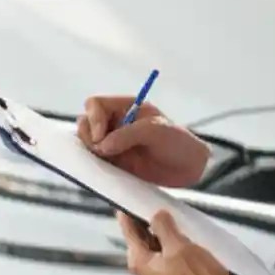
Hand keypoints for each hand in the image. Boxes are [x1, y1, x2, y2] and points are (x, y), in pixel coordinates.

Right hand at [76, 95, 210, 186]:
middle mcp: (116, 123)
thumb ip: (128, 135)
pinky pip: (96, 162)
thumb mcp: (156, 131)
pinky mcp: (115, 163)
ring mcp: (114, 143)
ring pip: (87, 143)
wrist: (190, 167)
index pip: (96, 104)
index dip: (93, 118)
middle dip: (87, 135)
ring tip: (106, 160)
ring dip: (89, 151)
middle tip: (100, 150)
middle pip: (85, 122)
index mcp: (126, 107)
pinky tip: (104, 171)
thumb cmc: (178, 141)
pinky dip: (94, 165)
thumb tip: (101, 145)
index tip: (100, 136)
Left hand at [118, 210, 242, 274]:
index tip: (127, 206)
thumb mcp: (180, 245)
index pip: (129, 235)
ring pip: (154, 259)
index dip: (128, 217)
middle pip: (141, 247)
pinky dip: (169, 256)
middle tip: (154, 212)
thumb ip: (164, 227)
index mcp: (141, 266)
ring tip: (173, 228)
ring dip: (160, 243)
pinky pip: (165, 269)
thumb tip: (157, 217)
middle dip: (146, 229)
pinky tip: (182, 250)